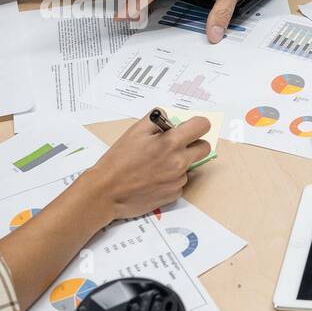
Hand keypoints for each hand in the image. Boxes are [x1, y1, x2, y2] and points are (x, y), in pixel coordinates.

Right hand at [78, 116, 211, 221]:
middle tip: (176, 145)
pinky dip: (171, 178)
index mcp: (170, 142)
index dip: (196, 124)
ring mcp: (178, 179)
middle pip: (204, 147)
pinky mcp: (175, 194)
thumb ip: (156, 120)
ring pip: (190, 165)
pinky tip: (154, 178)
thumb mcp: (134, 132)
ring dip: (179, 162)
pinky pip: (181, 181)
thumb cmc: (118, 162)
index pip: (203, 126)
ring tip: (155, 164)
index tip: (190, 127)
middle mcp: (179, 161)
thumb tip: (170, 117)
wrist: (107, 192)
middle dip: (194, 143)